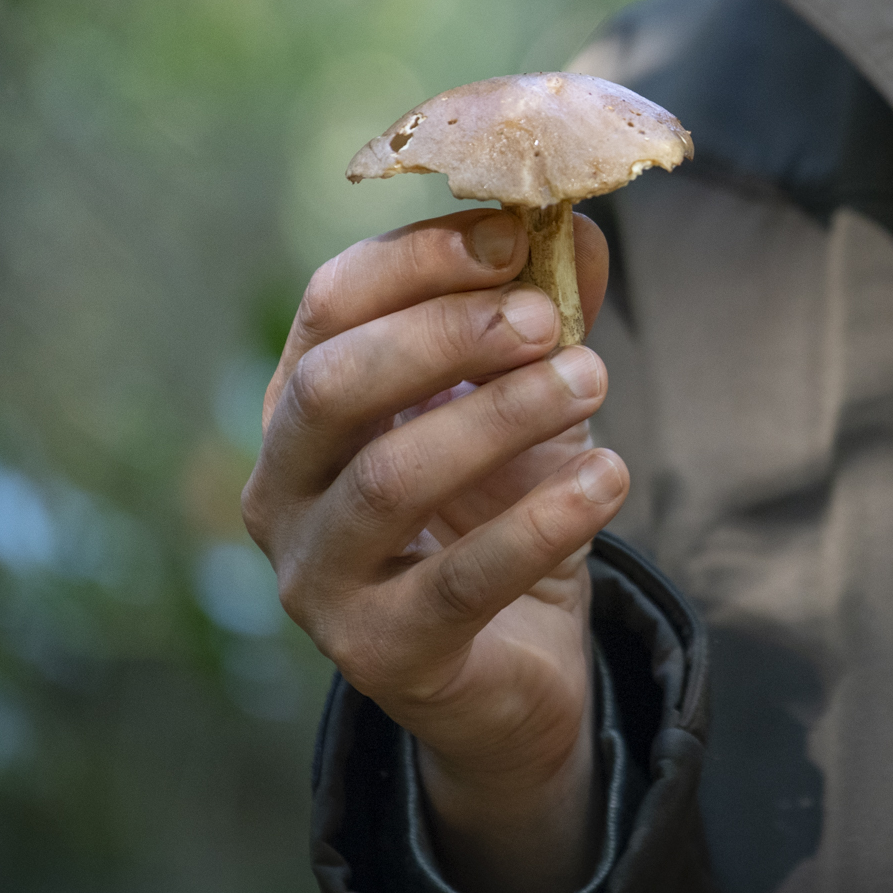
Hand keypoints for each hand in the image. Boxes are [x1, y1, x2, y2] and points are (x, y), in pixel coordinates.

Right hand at [242, 208, 626, 892]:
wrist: (515, 663)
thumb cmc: (499, 507)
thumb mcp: (522, 397)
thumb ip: (543, 314)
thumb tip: (581, 229)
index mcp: (302, 405)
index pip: (328, 306)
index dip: (415, 260)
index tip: (512, 239)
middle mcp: (283, 489)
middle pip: (332, 386)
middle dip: (444, 336)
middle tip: (548, 321)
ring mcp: (317, 579)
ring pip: (389, 479)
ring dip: (501, 417)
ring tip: (592, 382)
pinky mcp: (381, 654)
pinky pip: (459, 582)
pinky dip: (541, 521)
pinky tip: (608, 477)